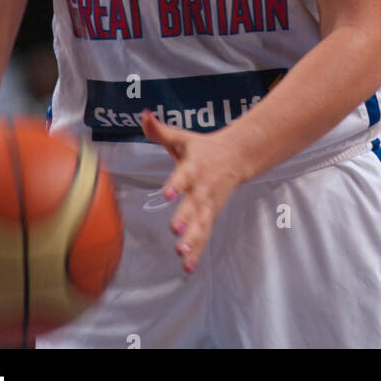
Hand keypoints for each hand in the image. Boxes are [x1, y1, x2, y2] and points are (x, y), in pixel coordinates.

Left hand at [140, 109, 245, 273]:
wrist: (237, 156)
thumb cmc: (203, 148)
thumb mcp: (182, 138)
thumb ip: (160, 130)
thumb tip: (142, 114)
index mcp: (194, 167)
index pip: (183, 175)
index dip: (175, 184)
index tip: (167, 193)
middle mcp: (202, 188)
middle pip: (194, 204)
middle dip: (185, 217)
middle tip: (175, 229)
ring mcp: (208, 204)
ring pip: (201, 224)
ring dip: (192, 239)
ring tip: (181, 252)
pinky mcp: (210, 216)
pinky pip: (204, 236)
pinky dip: (196, 252)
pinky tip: (187, 267)